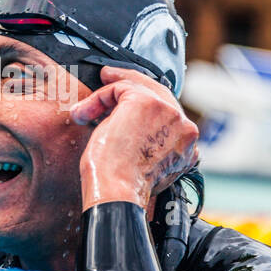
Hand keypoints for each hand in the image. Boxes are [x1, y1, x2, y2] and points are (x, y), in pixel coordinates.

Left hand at [70, 65, 198, 210]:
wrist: (116, 193)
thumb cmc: (121, 187)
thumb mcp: (142, 164)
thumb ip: (148, 144)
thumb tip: (131, 129)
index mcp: (186, 146)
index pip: (169, 115)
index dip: (145, 104)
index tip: (123, 99)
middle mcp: (184, 128)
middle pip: (160, 94)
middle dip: (131, 84)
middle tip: (107, 77)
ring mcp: (169, 113)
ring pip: (139, 88)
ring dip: (108, 95)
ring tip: (86, 106)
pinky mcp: (147, 102)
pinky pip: (121, 88)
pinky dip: (99, 98)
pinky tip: (84, 114)